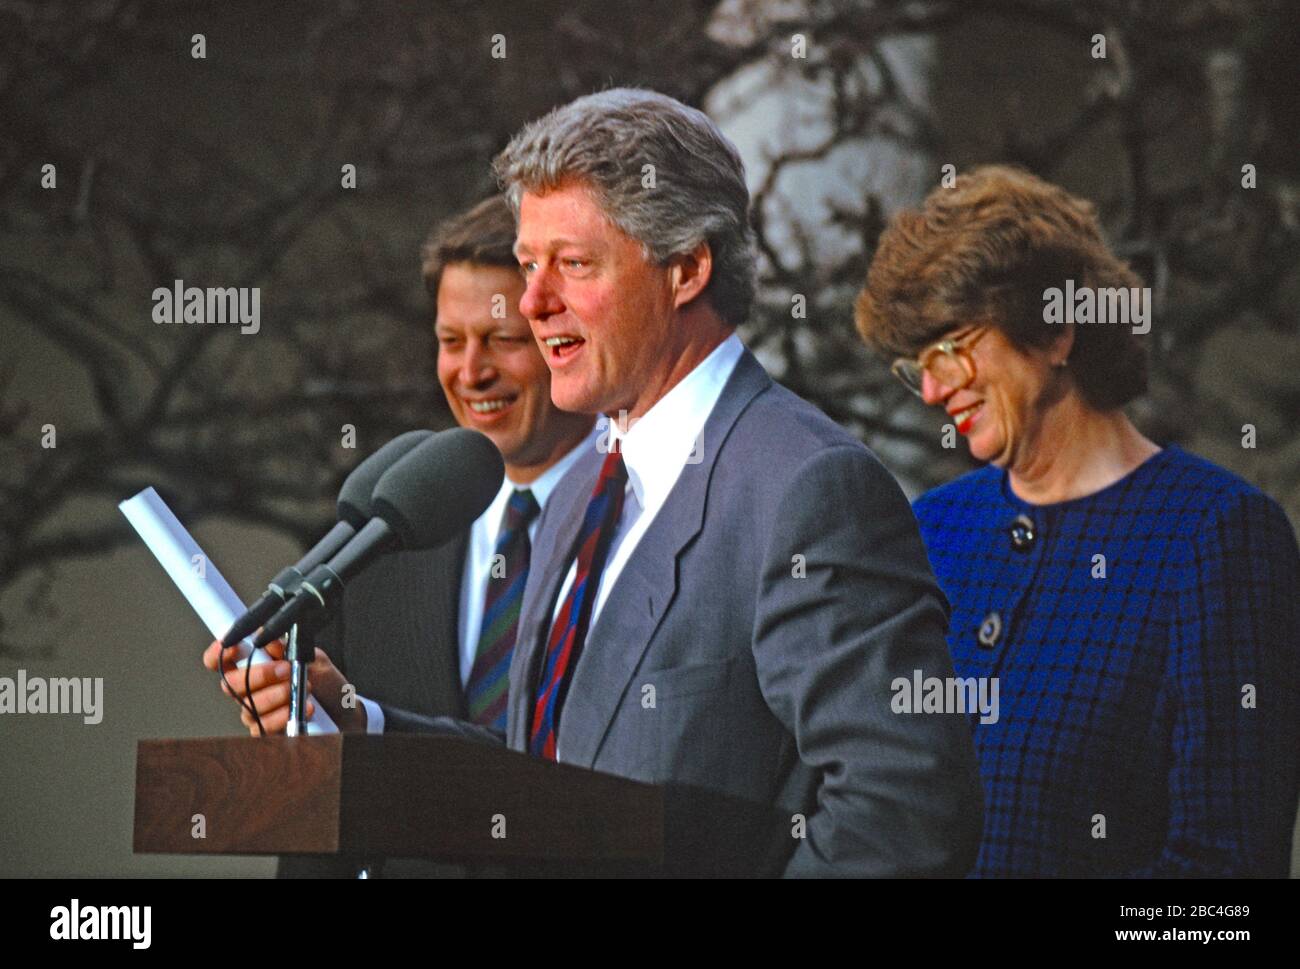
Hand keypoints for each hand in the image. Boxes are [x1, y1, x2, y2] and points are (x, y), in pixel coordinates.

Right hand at [202, 638, 366, 734]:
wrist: (346, 711)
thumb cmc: (325, 684)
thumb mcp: (312, 658)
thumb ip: (288, 648)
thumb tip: (267, 638)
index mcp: (256, 667)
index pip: (222, 661)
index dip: (218, 654)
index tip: (232, 646)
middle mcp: (250, 691)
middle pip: (231, 684)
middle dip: (260, 675)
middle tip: (287, 669)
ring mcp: (256, 713)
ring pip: (250, 707)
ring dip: (279, 695)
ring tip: (306, 688)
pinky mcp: (268, 733)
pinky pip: (264, 727)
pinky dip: (285, 716)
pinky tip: (306, 708)